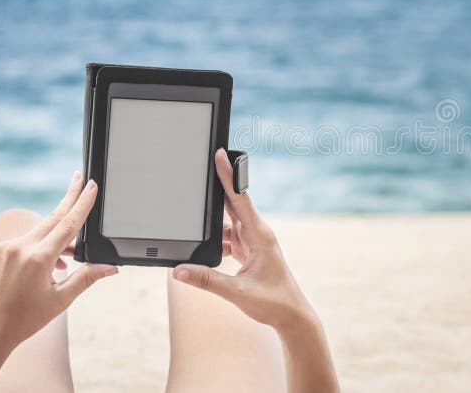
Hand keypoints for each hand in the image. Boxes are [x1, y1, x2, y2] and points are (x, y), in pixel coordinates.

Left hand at [0, 174, 117, 361]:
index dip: (82, 203)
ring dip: (59, 234)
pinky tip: (53, 264)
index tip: (90, 185)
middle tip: (80, 177)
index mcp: (38, 259)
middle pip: (53, 217)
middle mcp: (20, 248)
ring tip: (71, 255)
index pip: (68, 224)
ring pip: (41, 229)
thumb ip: (87, 277)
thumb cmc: (24, 319)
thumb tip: (110, 266)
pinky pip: (28, 239)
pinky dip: (43, 244)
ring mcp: (6, 248)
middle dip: (70, 198)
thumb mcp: (61, 300)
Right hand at [172, 150, 311, 329]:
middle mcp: (257, 233)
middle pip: (232, 204)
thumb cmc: (273, 302)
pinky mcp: (249, 251)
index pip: (240, 199)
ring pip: (228, 223)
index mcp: (260, 235)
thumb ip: (207, 280)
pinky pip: (228, 237)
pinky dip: (215, 239)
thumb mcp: (237, 292)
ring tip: (194, 217)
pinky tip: (204, 245)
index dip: (228, 175)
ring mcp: (253, 241)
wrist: (291, 316)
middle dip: (216, 189)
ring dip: (212, 223)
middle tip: (198, 172)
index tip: (220, 154)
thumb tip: (179, 270)